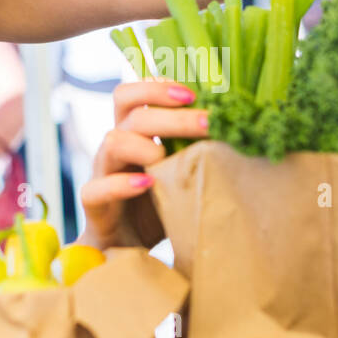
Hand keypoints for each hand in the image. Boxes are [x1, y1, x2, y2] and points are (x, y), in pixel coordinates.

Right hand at [76, 79, 208, 250]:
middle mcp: (115, 147)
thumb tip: (242, 131)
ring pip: (112, 142)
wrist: (128, 250)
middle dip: (170, 113)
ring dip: (143, 143)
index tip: (192, 93)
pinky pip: (95, 189)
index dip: (156, 87)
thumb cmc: (160, 206)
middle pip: (130, 112)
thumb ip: (197, 151)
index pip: (131, 95)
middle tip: (206, 122)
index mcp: (133, 133)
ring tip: (166, 156)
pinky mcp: (94, 205)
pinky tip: (147, 184)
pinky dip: (121, 184)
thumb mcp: (182, 174)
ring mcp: (101, 174)